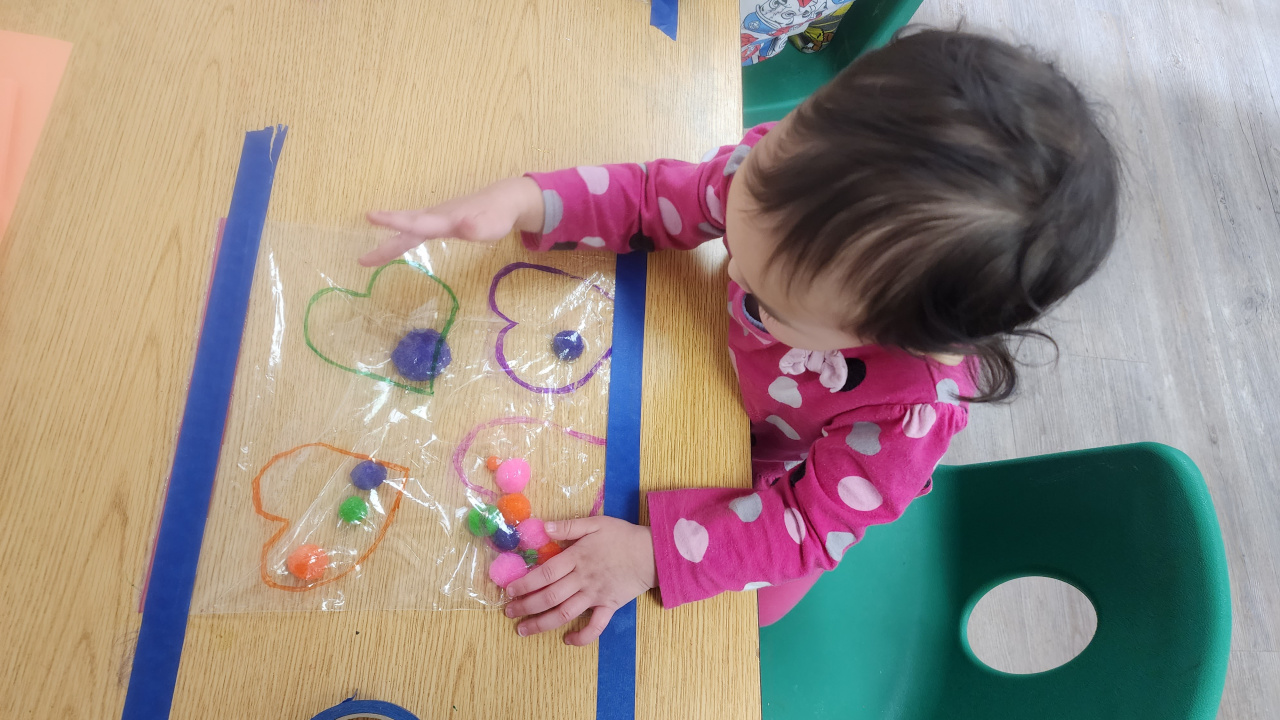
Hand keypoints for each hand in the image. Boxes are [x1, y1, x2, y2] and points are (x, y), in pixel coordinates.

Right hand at [360, 177, 543, 265]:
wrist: (503, 200)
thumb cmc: (496, 216)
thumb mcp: (491, 226)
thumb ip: (476, 227)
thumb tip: (463, 225)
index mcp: (443, 221)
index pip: (415, 224)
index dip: (394, 222)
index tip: (370, 216)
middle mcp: (435, 217)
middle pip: (405, 230)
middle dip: (384, 246)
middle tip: (362, 260)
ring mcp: (436, 217)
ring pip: (407, 227)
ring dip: (389, 240)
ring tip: (369, 258)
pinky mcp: (439, 220)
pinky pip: (414, 227)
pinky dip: (400, 233)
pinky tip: (395, 240)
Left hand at [505, 516, 656, 645]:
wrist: (653, 552)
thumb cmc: (623, 536)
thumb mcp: (596, 523)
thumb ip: (569, 526)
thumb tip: (542, 527)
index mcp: (577, 558)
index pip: (545, 574)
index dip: (524, 583)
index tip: (508, 590)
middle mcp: (583, 579)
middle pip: (549, 597)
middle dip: (525, 606)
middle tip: (508, 612)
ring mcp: (595, 595)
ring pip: (564, 614)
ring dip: (541, 624)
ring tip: (523, 630)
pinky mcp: (609, 606)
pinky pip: (595, 627)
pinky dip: (581, 637)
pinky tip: (567, 640)